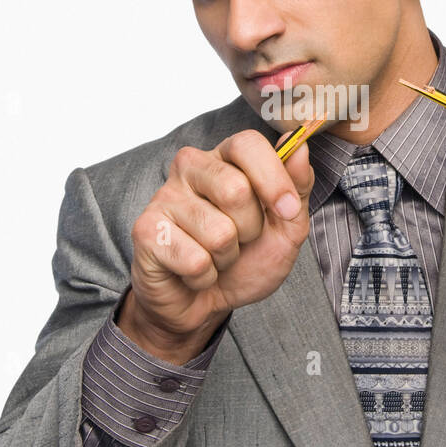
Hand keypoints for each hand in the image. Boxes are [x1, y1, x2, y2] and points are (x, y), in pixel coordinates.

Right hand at [126, 129, 314, 344]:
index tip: (287, 211)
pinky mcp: (146, 231)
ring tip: (216, 256)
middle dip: (251, 230)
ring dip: (227, 257)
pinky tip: (194, 270)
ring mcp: (164, 197)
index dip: (273, 179)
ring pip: (218, 232)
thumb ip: (297, 187)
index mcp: (226, 158)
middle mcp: (190, 168)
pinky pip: (195, 260)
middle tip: (240, 240)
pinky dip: (205, 276)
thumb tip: (300, 146)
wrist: (205, 302)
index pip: (247, 144)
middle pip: (236, 190)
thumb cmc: (246, 259)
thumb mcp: (286, 227)